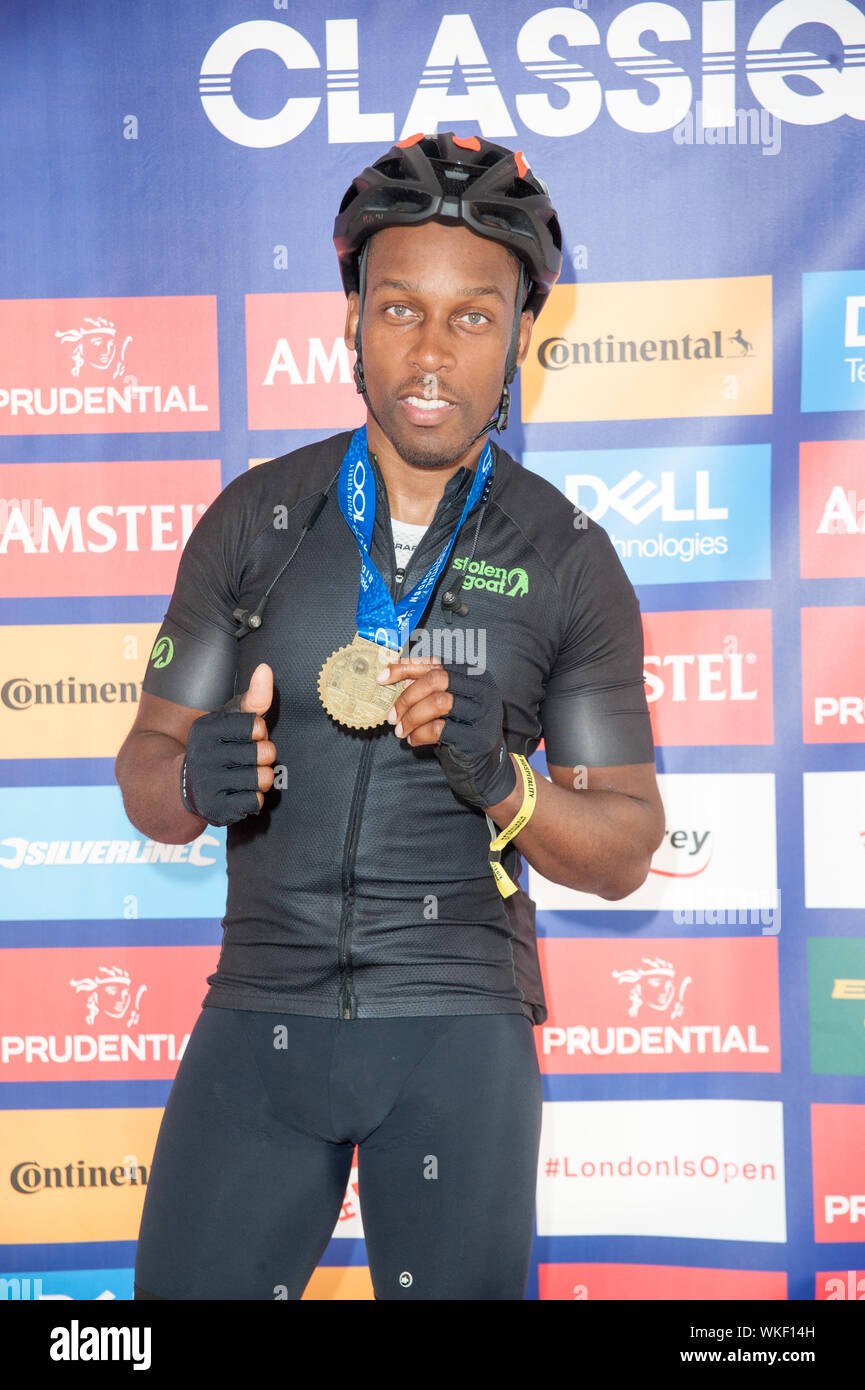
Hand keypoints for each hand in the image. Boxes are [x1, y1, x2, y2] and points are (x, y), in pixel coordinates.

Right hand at [179, 663, 277, 824]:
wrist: (183, 785)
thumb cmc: (218, 748)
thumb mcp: (231, 720)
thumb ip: (254, 697)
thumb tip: (265, 667)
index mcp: (206, 728)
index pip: (257, 725)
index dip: (259, 732)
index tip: (246, 736)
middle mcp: (202, 755)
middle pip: (265, 753)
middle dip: (263, 756)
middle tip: (247, 759)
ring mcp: (206, 785)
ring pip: (262, 779)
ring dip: (261, 779)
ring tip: (245, 776)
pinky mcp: (213, 810)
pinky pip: (255, 803)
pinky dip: (253, 799)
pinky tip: (237, 793)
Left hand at [377, 658, 516, 808]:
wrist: (487, 768)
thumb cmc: (462, 732)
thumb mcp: (448, 706)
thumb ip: (428, 688)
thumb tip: (395, 675)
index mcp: (475, 676)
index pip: (435, 664)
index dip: (405, 668)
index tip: (382, 678)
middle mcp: (483, 690)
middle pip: (436, 680)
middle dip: (408, 697)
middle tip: (392, 716)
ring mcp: (483, 714)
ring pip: (438, 703)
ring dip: (412, 718)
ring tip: (401, 731)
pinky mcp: (477, 737)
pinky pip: (439, 729)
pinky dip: (419, 734)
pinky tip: (413, 740)